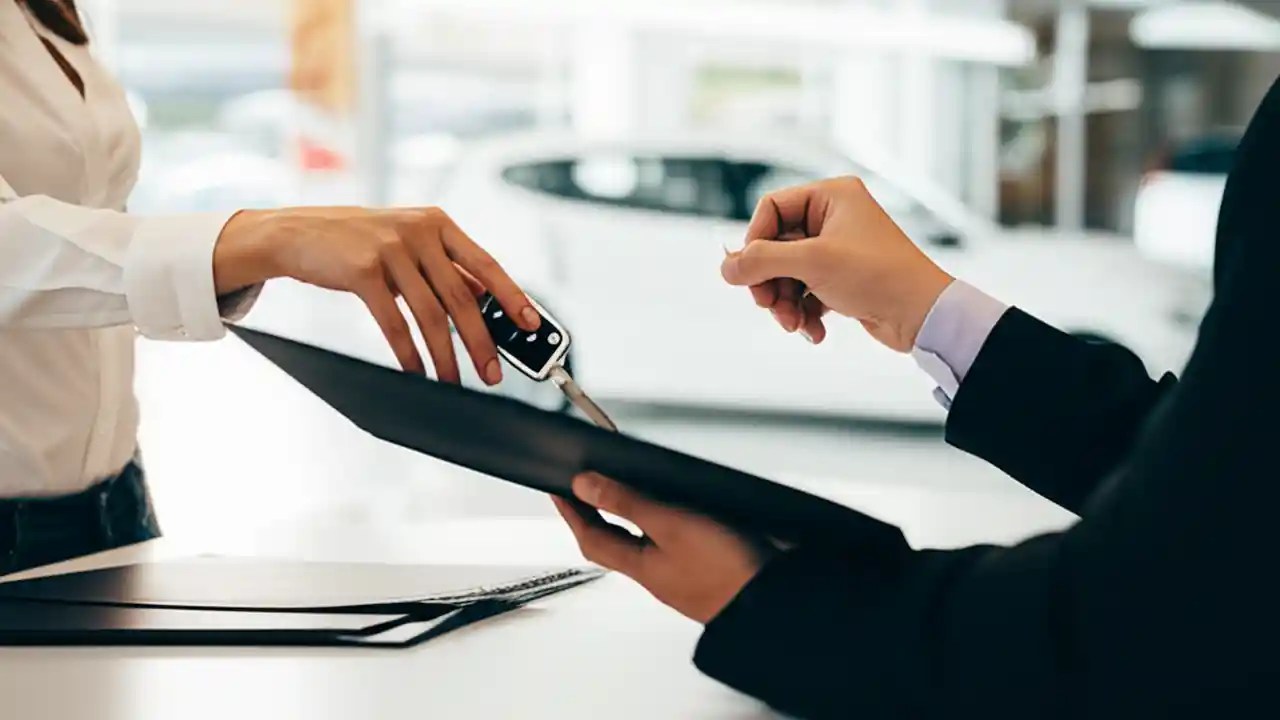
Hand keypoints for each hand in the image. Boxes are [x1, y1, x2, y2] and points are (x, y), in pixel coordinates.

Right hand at [211, 206, 539, 383]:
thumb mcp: (407, 243)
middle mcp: (419, 231)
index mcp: (437, 223)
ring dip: (445, 356)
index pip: (486, 264)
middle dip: (481, 341)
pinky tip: (417, 372)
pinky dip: (409, 353)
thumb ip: (444, 267)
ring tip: (454, 381)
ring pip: (430, 314)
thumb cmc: (356, 240)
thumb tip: (484, 298)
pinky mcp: (362, 270)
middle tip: (493, 373)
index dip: (512, 296)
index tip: (531, 325)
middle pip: (462, 297)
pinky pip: (394, 322)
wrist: (296, 232)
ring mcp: (390, 248)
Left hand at [553, 472, 768, 623]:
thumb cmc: (727, 571)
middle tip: (584, 490)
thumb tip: (584, 485)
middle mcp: (657, 574)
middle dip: (596, 516)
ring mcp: (682, 576)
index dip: (571, 511)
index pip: (591, 537)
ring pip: (643, 547)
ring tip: (623, 496)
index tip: (558, 488)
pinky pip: (670, 548)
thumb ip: (627, 502)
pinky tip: (676, 515)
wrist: (776, 603)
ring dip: (629, 521)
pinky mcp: (707, 572)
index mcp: (641, 566)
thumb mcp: (670, 524)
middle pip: (613, 544)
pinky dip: (662, 527)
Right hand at [720, 177, 952, 351]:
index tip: (749, 273)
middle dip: (770, 281)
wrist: (924, 316)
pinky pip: (805, 290)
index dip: (755, 242)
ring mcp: (838, 249)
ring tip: (794, 324)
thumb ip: (762, 261)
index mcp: (832, 196)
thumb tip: (725, 267)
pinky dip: (803, 312)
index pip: (771, 209)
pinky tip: (813, 331)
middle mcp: (835, 217)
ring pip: (788, 273)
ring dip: (785, 303)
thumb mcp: (812, 264)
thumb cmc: (879, 277)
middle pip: (776, 245)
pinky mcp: (842, 278)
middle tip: (768, 306)